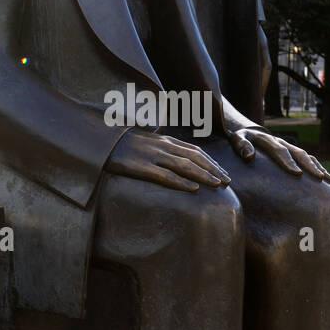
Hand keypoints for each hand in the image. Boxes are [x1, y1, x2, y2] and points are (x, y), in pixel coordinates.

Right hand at [107, 131, 230, 191]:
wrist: (101, 141)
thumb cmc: (123, 144)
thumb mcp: (147, 142)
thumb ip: (162, 149)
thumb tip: (177, 159)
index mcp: (165, 140)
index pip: (195, 151)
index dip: (211, 162)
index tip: (223, 172)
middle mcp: (163, 146)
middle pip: (194, 157)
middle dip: (213, 169)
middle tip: (228, 181)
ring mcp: (152, 156)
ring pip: (184, 166)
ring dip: (203, 175)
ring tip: (218, 185)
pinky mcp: (141, 167)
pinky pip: (164, 176)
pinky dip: (181, 182)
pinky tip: (193, 189)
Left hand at [228, 128, 329, 181]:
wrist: (246, 131)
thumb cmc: (240, 139)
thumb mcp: (236, 139)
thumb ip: (241, 145)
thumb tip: (249, 156)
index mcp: (267, 140)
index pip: (279, 151)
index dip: (288, 162)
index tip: (297, 173)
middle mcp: (281, 142)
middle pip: (298, 153)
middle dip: (310, 166)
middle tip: (320, 178)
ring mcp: (288, 146)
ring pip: (306, 156)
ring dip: (317, 167)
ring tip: (328, 179)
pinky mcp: (292, 152)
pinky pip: (308, 159)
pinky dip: (318, 167)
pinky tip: (326, 178)